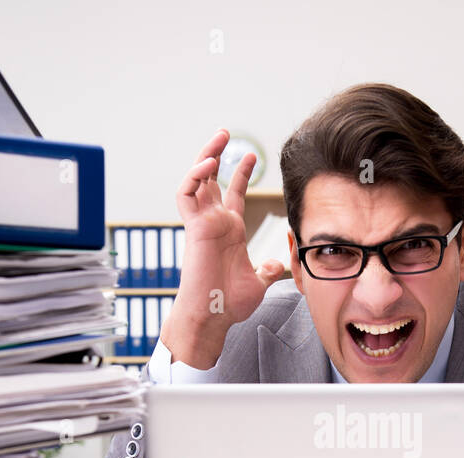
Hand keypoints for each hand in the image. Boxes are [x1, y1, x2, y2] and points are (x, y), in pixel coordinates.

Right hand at [160, 129, 286, 369]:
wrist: (213, 317)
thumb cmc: (229, 304)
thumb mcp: (258, 283)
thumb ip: (267, 271)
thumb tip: (277, 264)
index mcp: (229, 231)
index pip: (233, 194)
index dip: (241, 174)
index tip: (251, 157)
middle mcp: (215, 223)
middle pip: (210, 179)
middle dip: (217, 154)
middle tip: (226, 133)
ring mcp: (203, 223)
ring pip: (196, 181)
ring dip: (205, 157)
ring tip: (219, 138)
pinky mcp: (194, 228)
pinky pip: (187, 195)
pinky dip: (195, 176)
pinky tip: (210, 164)